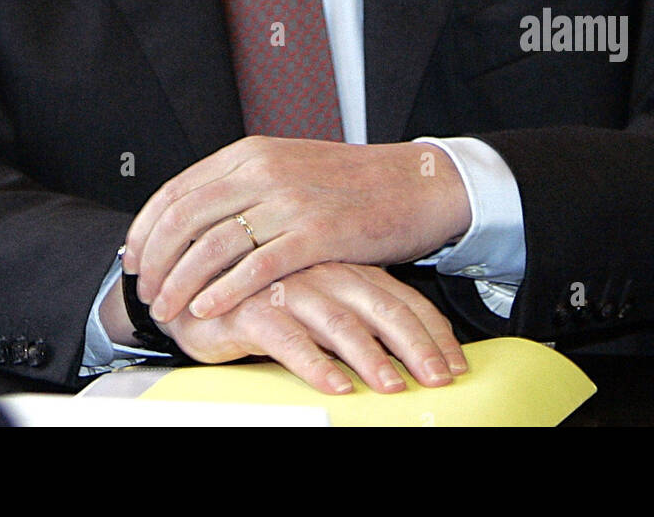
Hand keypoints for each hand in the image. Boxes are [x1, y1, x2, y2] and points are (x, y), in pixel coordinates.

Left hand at [122, 137, 470, 324]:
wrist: (413, 184)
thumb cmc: (350, 183)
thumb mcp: (288, 168)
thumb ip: (244, 185)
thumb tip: (196, 215)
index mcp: (251, 152)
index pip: (179, 189)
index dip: (147, 227)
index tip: (133, 257)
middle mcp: (264, 170)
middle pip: (186, 218)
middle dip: (156, 261)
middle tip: (145, 294)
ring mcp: (290, 201)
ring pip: (213, 246)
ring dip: (181, 284)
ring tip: (168, 312)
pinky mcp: (318, 233)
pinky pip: (257, 267)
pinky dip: (224, 292)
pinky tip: (207, 311)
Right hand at [153, 262, 468, 395]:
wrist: (196, 283)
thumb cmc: (265, 293)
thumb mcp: (321, 296)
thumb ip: (358, 309)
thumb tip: (411, 349)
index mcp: (345, 266)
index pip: (400, 297)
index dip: (432, 332)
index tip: (456, 365)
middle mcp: (322, 272)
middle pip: (380, 307)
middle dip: (416, 346)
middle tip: (439, 380)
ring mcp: (287, 287)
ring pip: (338, 322)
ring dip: (370, 357)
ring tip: (392, 386)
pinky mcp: (250, 308)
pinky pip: (288, 339)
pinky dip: (315, 364)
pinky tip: (335, 386)